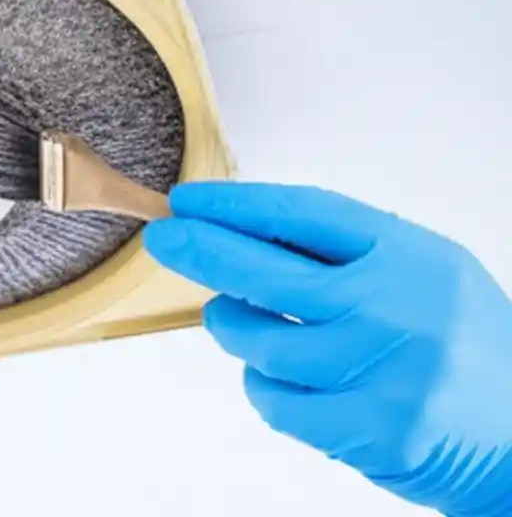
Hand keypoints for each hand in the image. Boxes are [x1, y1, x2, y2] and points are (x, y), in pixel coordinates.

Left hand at [144, 183, 511, 515]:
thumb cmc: (464, 349)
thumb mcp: (423, 276)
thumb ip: (347, 255)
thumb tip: (243, 231)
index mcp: (410, 255)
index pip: (304, 213)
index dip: (237, 203)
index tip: (190, 200)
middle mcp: (396, 306)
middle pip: (267, 269)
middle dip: (202, 250)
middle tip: (164, 238)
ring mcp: (384, 369)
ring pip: (261, 342)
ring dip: (234, 329)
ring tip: (237, 322)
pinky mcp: (371, 427)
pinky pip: (275, 400)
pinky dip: (262, 388)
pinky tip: (278, 377)